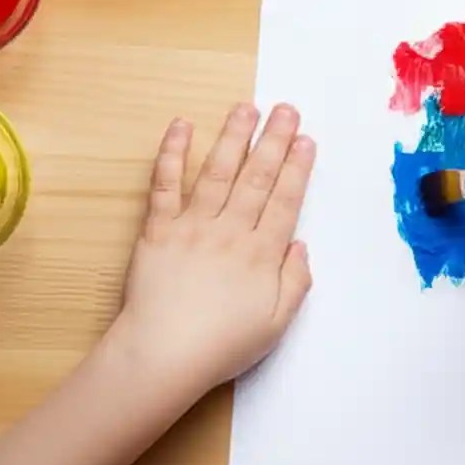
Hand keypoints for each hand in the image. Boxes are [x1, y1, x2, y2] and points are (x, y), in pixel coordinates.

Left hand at [112, 103, 315, 392]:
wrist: (162, 355)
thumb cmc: (222, 345)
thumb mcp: (276, 323)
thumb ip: (295, 282)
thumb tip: (299, 244)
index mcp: (262, 254)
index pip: (285, 201)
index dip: (298, 168)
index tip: (307, 140)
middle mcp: (231, 231)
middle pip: (257, 178)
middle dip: (274, 141)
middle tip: (287, 110)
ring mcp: (193, 226)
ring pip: (218, 172)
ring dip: (234, 137)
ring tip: (246, 108)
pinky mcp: (158, 229)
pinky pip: (165, 185)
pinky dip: (172, 153)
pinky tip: (181, 127)